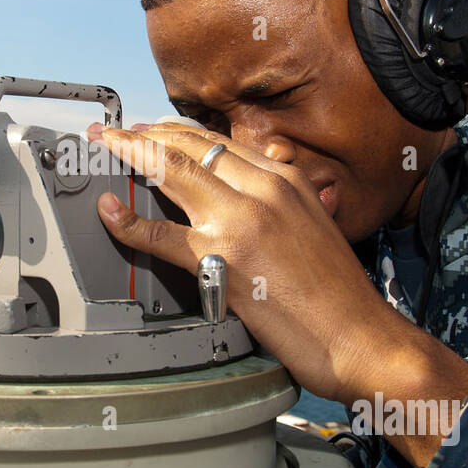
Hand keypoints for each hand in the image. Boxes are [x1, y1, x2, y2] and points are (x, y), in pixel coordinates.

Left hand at [87, 121, 467, 465]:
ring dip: (130, 152)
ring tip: (104, 145)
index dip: (180, 131)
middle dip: (146, 133)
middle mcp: (264, 188)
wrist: (363, 338)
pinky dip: (128, 221)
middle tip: (117, 132)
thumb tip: (272, 166)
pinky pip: (161, 233)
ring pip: (172, 170)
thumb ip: (288, 198)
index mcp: (288, 180)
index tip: (154, 129)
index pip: (222, 142)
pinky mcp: (223, 258)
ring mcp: (242, 219)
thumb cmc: (341, 295)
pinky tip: (108, 212)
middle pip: (191, 145)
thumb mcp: (319, 227)